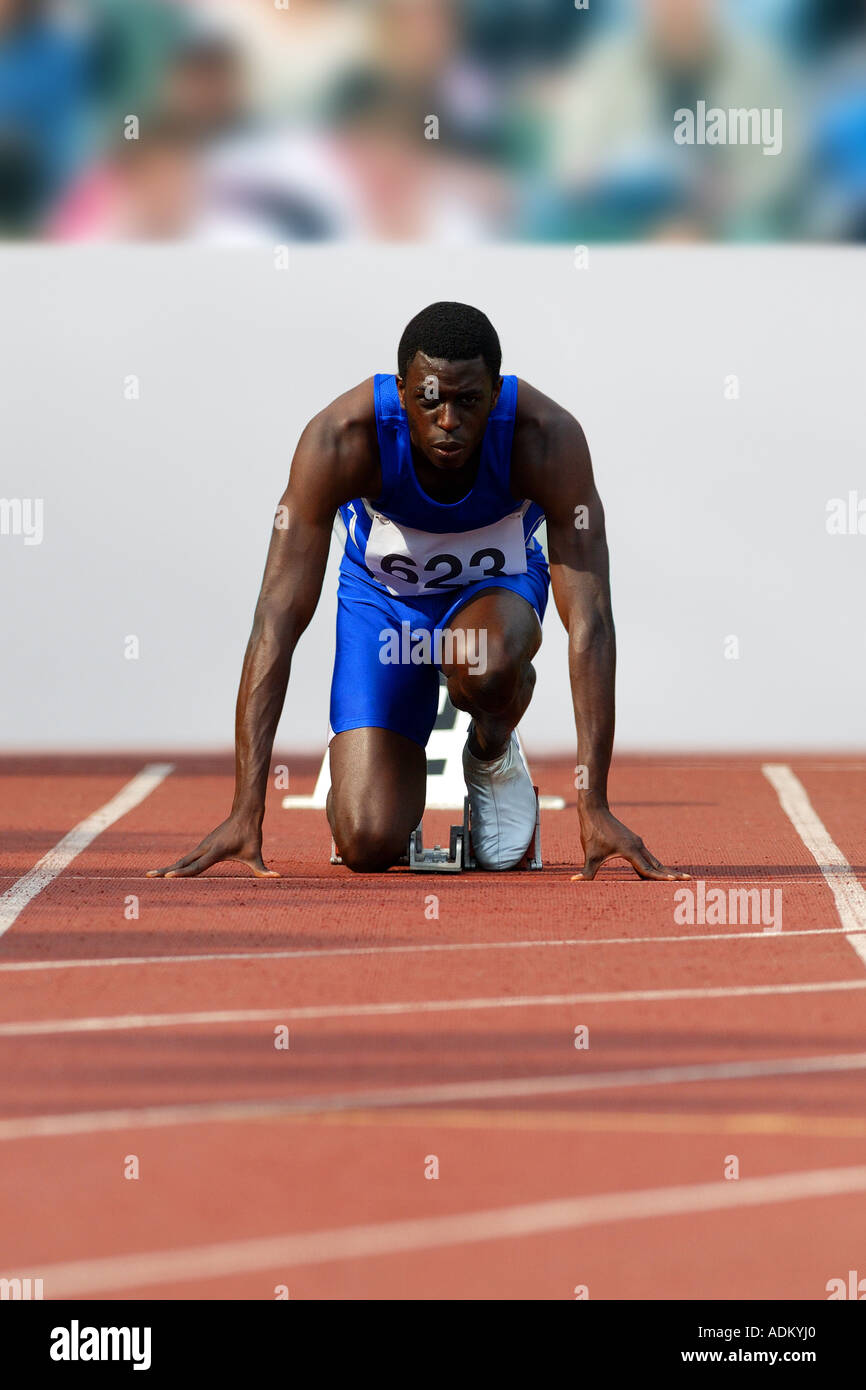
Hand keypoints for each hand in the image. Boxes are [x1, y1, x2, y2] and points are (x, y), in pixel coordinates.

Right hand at [146, 814, 278, 878]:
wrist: (245, 813)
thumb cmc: (250, 835)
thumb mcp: (257, 854)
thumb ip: (263, 869)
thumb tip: (278, 877)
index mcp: (215, 852)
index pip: (196, 866)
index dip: (183, 873)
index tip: (168, 878)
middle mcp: (205, 848)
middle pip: (182, 862)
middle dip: (166, 871)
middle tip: (148, 877)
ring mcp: (202, 847)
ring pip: (182, 859)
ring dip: (166, 868)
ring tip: (150, 875)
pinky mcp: (202, 846)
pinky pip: (186, 857)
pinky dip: (175, 865)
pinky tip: (167, 871)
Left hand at [574, 804, 689, 880]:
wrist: (595, 811)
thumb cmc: (593, 832)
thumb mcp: (590, 855)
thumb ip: (586, 872)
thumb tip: (574, 882)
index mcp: (630, 851)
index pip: (647, 869)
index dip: (659, 878)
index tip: (673, 882)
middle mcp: (638, 846)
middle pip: (658, 864)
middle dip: (672, 873)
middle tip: (688, 879)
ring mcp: (637, 844)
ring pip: (654, 860)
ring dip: (666, 869)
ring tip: (678, 878)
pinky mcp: (634, 842)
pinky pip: (648, 857)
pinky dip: (656, 865)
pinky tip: (657, 873)